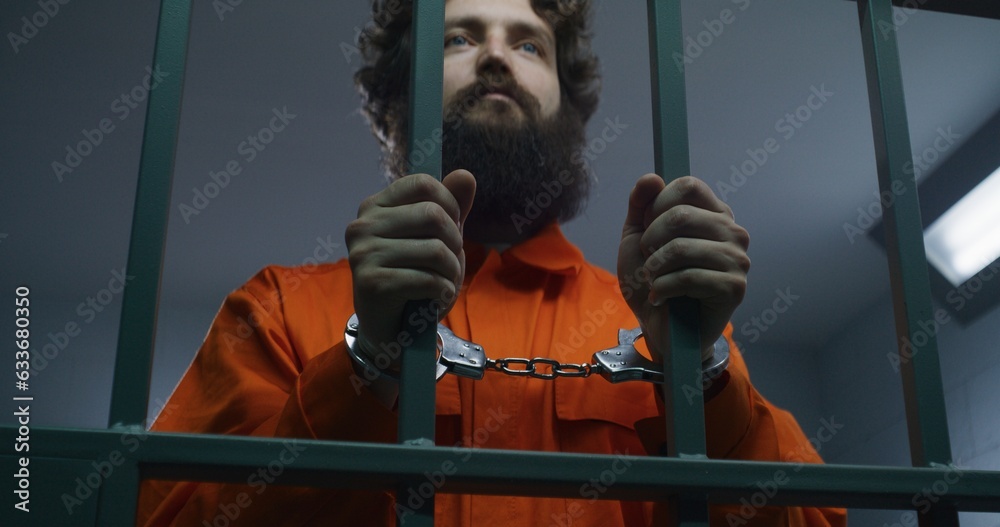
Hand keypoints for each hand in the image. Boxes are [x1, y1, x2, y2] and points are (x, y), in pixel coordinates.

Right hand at [345, 170, 475, 371]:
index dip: (449, 205)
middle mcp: (363, 225)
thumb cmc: (412, 277)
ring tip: (446, 283)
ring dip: (453, 272)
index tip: (451, 230)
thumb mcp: (434, 238)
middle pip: (433, 215)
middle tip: (452, 263)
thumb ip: (449, 207)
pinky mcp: (371, 283)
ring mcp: (363, 253)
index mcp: (375, 206)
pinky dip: (443, 291)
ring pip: (435, 250)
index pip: (423, 183)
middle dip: (455, 243)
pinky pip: (427, 279)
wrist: (389, 328)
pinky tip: (437, 298)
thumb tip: (466, 175)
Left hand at [617, 174, 749, 362]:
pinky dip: (662, 288)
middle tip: (649, 261)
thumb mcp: (637, 238)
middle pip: (680, 214)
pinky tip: (661, 297)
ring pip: (680, 247)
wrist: (658, 329)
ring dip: (654, 268)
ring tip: (654, 280)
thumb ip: (641, 206)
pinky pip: (688, 277)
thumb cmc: (651, 281)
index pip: (688, 185)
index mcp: (713, 213)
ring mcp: (737, 259)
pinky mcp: (734, 287)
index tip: (648, 230)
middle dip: (650, 241)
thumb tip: (652, 178)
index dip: (657, 206)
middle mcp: (732, 231)